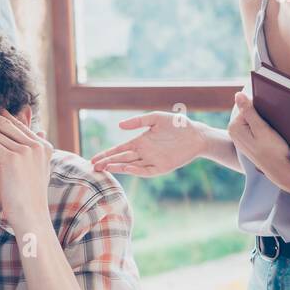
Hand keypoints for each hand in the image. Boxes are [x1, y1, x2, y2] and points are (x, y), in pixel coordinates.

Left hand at [0, 102, 52, 229]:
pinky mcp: (14, 159)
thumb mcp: (34, 173)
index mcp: (44, 147)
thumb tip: (39, 136)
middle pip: (7, 123)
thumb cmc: (29, 200)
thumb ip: (33, 155)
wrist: (32, 217)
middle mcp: (37, 145)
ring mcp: (27, 151)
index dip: (2, 116)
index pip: (19, 126)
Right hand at [89, 111, 203, 176]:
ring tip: (104, 168)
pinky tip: (127, 167)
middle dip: (107, 163)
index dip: (107, 154)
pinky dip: (136, 170)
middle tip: (93, 167)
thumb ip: (138, 121)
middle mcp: (144, 153)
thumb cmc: (178, 125)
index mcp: (140, 141)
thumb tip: (119, 125)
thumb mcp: (156, 118)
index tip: (94, 158)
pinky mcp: (162, 168)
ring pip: (131, 166)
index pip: (119, 149)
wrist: (197, 135)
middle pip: (121, 159)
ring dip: (118, 167)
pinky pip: (146, 171)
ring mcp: (152, 161)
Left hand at [228, 91, 289, 184]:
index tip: (269, 116)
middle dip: (261, 114)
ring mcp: (239, 137)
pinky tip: (269, 135)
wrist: (278, 169)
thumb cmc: (272, 149)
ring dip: (262, 121)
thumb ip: (249, 111)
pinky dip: (262, 128)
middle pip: (248, 113)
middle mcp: (233, 132)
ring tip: (270, 132)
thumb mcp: (261, 128)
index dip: (261, 107)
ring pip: (252, 120)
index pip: (246, 106)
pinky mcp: (247, 141)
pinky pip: (254, 128)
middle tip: (270, 125)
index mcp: (234, 127)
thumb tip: (237, 94)